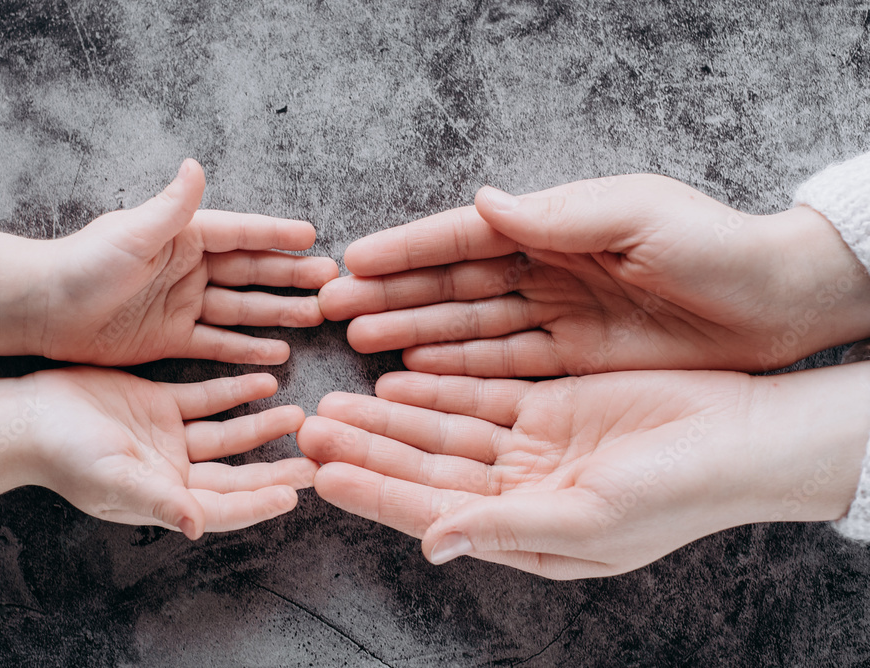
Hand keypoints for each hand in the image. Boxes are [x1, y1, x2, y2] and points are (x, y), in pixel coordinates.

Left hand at [0, 159, 338, 365]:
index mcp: (184, 237)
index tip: (313, 236)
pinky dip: (247, 348)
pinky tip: (277, 353)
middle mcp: (190, 269)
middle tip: (329, 280)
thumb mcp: (131, 233)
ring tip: (315, 315)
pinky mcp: (172, 338)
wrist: (44, 309)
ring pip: (243, 309)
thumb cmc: (84, 263)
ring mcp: (183, 305)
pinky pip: (219, 343)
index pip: (242, 233)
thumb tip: (196, 166)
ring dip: (278, 312)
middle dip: (291, 275)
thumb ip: (171, 207)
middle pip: (251, 272)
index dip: (277, 235)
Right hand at [0, 368, 315, 536]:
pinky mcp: (160, 405)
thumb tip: (197, 528)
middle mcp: (173, 471)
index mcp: (164, 498)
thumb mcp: (113, 478)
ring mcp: (169, 438)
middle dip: (276, 468)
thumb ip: (159, 501)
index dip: (259, 504)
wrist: (27, 416)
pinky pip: (206, 399)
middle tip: (317, 458)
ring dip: (262, 426)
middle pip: (236, 473)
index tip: (294, 497)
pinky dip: (234, 392)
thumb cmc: (64, 455)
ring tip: (299, 414)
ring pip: (228, 434)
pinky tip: (266, 380)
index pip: (224, 507)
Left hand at [297, 364, 869, 578]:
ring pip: (439, 429)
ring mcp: (528, 446)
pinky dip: (435, 388)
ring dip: (388, 417)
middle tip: (308, 425)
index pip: (426, 512)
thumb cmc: (674, 495)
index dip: (372, 492)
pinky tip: (393, 378)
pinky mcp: (545, 405)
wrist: (740, 437)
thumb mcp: (586, 519)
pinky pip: (476, 396)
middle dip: (365, 447)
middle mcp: (514, 491)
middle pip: (421, 467)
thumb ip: (503, 527)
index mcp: (519, 532)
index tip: (320, 473)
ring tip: (334, 399)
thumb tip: (433, 546)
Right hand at [319, 175, 869, 375]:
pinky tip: (417, 369)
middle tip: (335, 309)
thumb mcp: (638, 217)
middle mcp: (546, 268)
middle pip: (453, 283)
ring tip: (361, 342)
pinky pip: (504, 362)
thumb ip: (559, 216)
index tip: (353, 261)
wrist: (777, 303)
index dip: (408, 250)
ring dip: (414, 331)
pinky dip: (460, 366)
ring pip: (468, 324)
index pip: (466, 236)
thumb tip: (485, 201)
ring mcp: (557, 315)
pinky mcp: (575, 357)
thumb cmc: (712, 246)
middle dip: (394, 295)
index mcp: (556, 224)